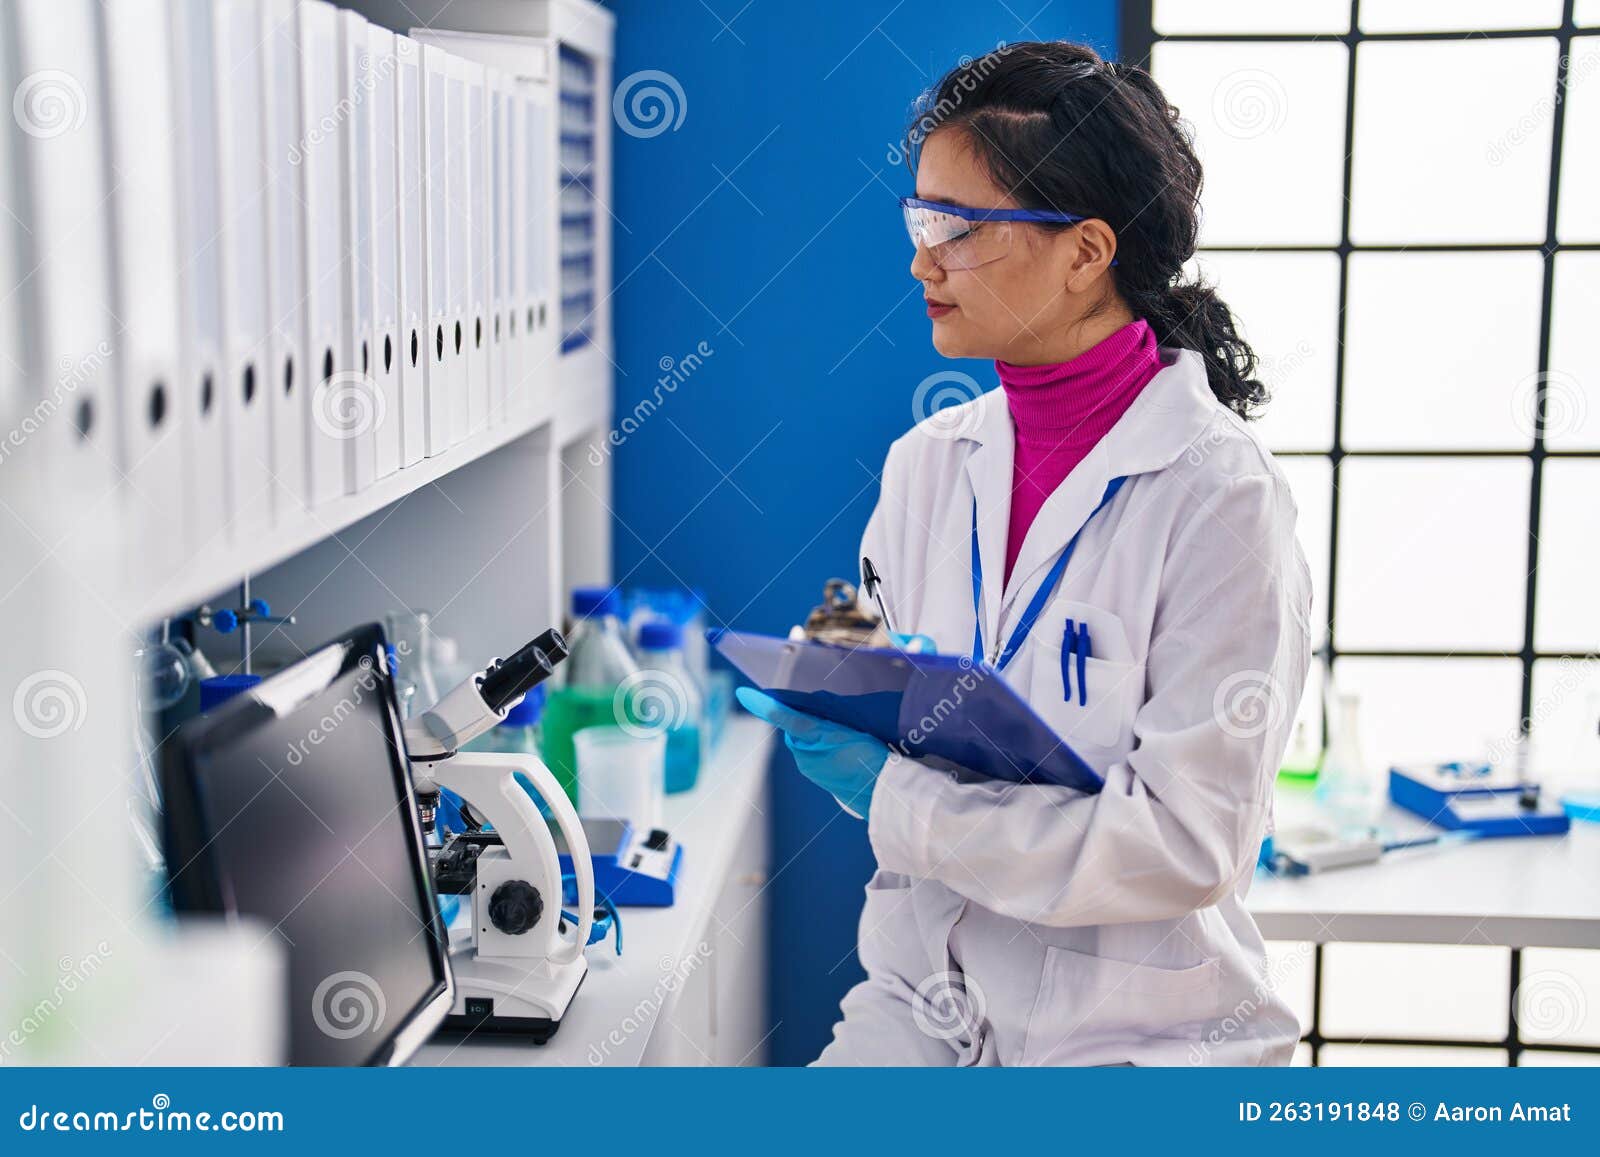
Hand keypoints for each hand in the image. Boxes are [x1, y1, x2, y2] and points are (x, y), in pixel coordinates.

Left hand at [736, 687, 885, 818]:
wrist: (888, 789)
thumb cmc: (858, 757)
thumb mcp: (823, 730)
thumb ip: (789, 717)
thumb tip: (754, 700)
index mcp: (803, 756)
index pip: (796, 723)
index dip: (810, 713)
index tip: (828, 711)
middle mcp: (810, 768)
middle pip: (810, 734)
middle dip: (823, 724)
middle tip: (845, 721)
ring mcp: (827, 777)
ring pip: (825, 746)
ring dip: (836, 737)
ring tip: (857, 734)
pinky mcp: (844, 782)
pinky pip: (839, 758)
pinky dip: (847, 750)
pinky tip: (863, 749)